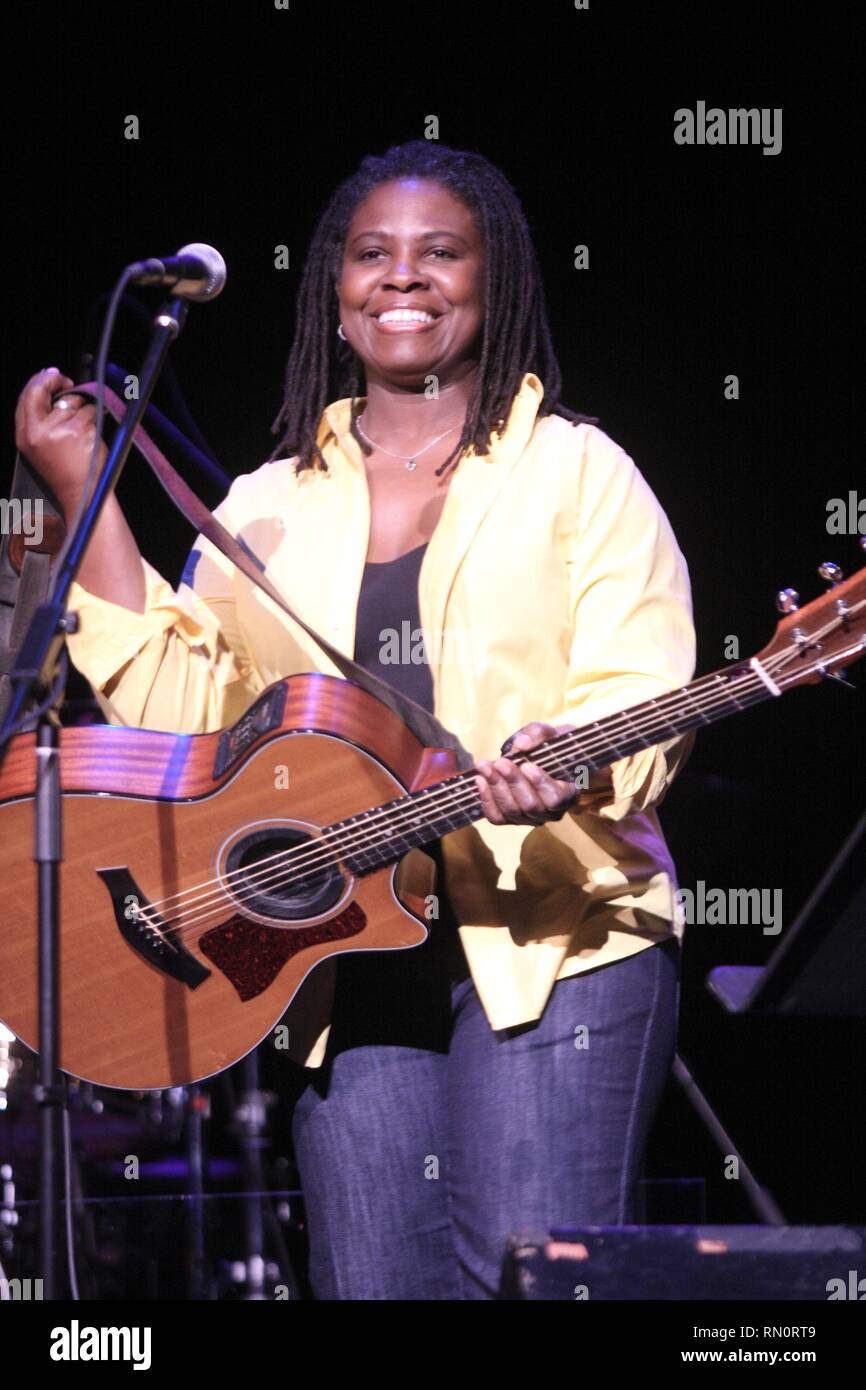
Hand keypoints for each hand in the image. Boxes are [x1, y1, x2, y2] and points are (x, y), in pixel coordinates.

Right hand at [14, 367, 105, 510]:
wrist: (82, 494)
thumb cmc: (64, 472)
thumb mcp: (39, 449)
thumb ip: (39, 421)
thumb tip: (51, 389)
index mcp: (25, 436)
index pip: (26, 398)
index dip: (38, 382)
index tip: (50, 375)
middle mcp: (38, 432)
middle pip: (41, 391)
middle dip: (54, 380)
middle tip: (66, 381)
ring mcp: (59, 430)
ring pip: (71, 401)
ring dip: (81, 407)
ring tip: (82, 429)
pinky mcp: (79, 430)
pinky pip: (90, 410)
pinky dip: (95, 416)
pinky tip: (92, 433)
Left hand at [474, 722, 578, 826]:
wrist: (541, 762)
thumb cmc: (551, 748)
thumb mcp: (552, 734)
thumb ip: (539, 734)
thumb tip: (521, 744)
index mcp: (569, 794)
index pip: (556, 798)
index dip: (540, 783)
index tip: (527, 765)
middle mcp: (551, 812)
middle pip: (531, 805)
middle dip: (513, 782)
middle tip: (500, 762)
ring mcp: (531, 819)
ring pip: (512, 811)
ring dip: (496, 787)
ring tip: (484, 766)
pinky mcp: (512, 820)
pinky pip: (497, 817)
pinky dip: (486, 799)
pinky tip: (479, 780)